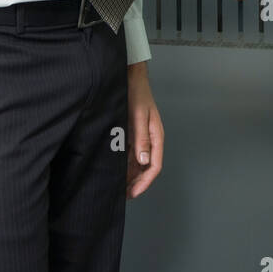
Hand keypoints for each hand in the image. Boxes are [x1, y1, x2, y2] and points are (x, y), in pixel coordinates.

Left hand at [126, 62, 163, 198]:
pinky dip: (125, 165)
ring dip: (130, 175)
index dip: (145, 181)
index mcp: (156, 135)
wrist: (130, 77)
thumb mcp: (138, 115)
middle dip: (137, 182)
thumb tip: (144, 160)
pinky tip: (116, 171)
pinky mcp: (133, 134)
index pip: (154, 165)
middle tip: (123, 195)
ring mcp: (142, 137)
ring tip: (118, 187)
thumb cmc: (136, 93)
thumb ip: (141, 138)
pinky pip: (131, 154)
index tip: (133, 193)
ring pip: (138, 163)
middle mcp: (151, 139)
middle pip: (147, 167)